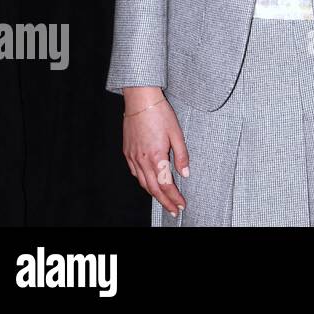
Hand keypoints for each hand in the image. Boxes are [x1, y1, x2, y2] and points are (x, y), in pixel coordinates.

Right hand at [122, 87, 187, 217]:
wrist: (140, 102)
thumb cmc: (160, 114)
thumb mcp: (177, 133)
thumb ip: (181, 155)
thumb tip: (185, 173)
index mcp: (156, 156)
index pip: (166, 185)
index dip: (174, 197)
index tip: (181, 205)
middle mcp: (142, 160)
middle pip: (154, 188)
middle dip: (165, 201)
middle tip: (174, 210)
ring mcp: (133, 157)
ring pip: (143, 183)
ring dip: (154, 194)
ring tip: (164, 201)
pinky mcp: (128, 153)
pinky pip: (135, 173)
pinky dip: (144, 182)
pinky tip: (150, 183)